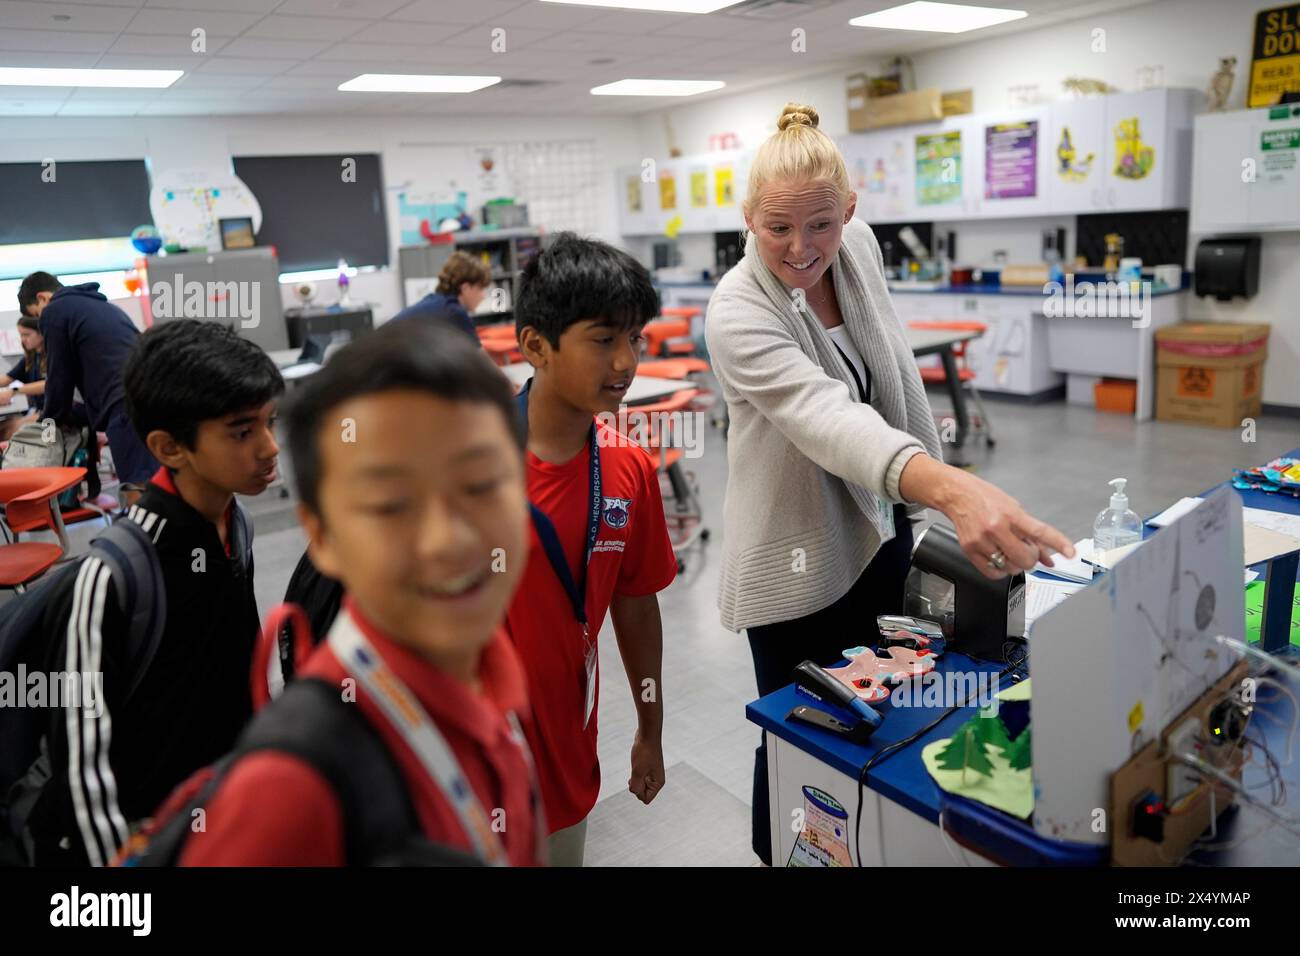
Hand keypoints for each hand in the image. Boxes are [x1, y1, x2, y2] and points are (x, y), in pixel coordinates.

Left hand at [628, 730, 664, 805]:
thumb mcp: (637, 771)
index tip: (636, 779)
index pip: (646, 799)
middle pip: (642, 794)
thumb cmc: (644, 752)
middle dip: (636, 786)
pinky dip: (634, 774)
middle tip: (636, 772)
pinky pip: (639, 778)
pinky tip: (636, 764)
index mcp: (658, 783)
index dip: (638, 792)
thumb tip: (634, 793)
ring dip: (634, 780)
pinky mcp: (647, 768)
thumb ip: (636, 786)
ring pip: (639, 785)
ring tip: (636, 767)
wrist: (647, 735)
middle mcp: (656, 780)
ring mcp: (652, 774)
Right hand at [936, 468, 1074, 579]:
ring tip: (1009, 552)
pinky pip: (992, 573)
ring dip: (1015, 564)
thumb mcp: (1014, 508)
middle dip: (1030, 559)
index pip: (1040, 531)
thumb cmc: (985, 498)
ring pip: (1010, 568)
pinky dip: (1001, 571)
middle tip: (1026, 552)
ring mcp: (982, 540)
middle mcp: (996, 527)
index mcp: (1010, 514)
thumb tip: (1049, 557)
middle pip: (1025, 558)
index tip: (1070, 552)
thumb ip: (1031, 533)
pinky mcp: (970, 550)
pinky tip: (999, 559)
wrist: (957, 495)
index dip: (1058, 542)